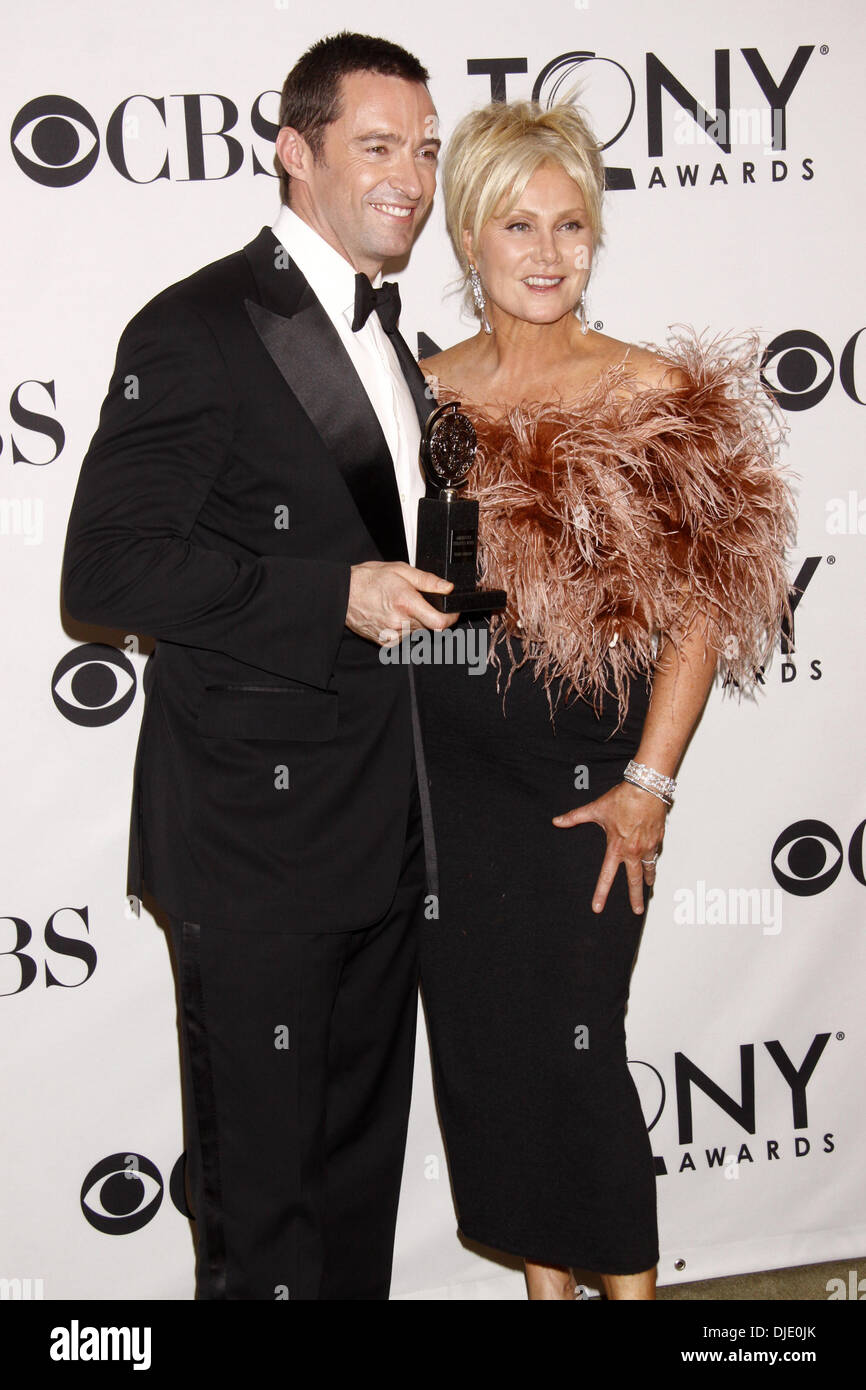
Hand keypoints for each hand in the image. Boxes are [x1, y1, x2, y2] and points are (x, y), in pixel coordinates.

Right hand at [346, 561, 459, 644]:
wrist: (343, 594)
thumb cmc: (369, 579)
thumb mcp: (400, 570)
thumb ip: (427, 580)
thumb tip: (447, 587)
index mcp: (406, 603)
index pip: (440, 622)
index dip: (450, 618)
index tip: (451, 612)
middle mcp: (400, 622)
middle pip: (430, 626)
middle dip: (429, 615)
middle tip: (416, 601)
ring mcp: (392, 635)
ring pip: (417, 632)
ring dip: (415, 621)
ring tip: (399, 606)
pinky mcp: (385, 642)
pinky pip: (404, 637)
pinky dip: (403, 628)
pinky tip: (392, 615)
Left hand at [552, 781, 666, 914]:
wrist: (646, 788)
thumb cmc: (623, 798)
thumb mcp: (596, 809)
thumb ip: (575, 817)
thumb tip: (557, 821)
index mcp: (616, 847)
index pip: (606, 876)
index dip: (601, 893)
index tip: (598, 908)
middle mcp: (634, 851)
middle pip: (634, 880)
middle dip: (636, 897)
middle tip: (637, 911)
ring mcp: (648, 846)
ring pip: (649, 868)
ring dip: (648, 880)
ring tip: (648, 888)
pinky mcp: (658, 839)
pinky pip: (656, 854)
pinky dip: (654, 860)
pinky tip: (652, 862)